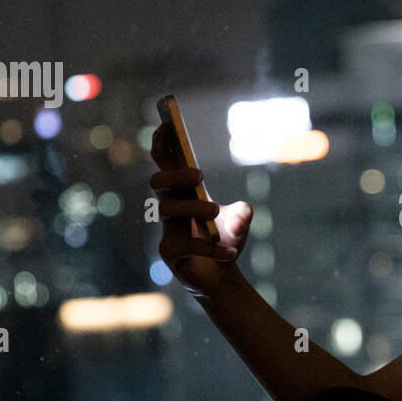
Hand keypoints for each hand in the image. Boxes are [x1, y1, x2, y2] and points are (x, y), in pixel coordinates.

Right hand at [149, 122, 251, 297]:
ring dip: (194, 208)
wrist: (221, 275)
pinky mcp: (170, 252)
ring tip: (216, 214)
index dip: (162, 144)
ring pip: (168, 209)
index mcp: (184, 194)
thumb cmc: (224, 240)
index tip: (166, 125)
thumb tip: (241, 215)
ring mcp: (167, 230)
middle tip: (200, 176)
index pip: (166, 164)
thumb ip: (243, 214)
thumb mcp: (240, 223)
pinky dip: (210, 247)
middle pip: (158, 182)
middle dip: (175, 174)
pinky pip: (184, 244)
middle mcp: (171, 208)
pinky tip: (228, 254)